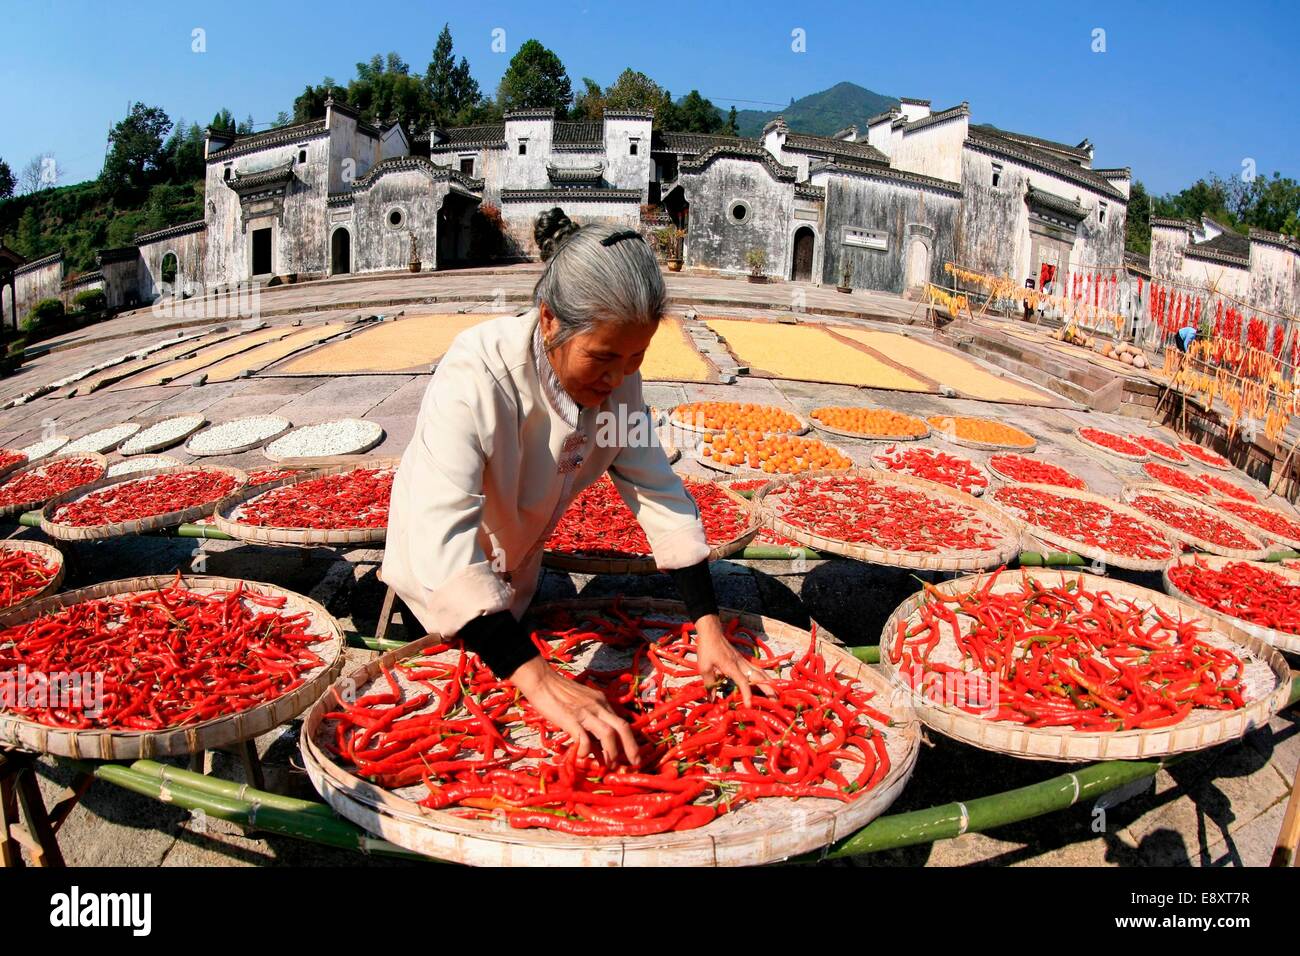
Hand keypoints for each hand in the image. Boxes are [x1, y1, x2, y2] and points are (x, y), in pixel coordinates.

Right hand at [509, 656, 640, 766]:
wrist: (541, 679)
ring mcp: (585, 712)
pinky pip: (584, 738)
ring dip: (611, 753)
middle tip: (635, 764)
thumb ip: (590, 724)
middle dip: (631, 748)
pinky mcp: (570, 718)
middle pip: (623, 727)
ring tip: (608, 766)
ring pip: (608, 733)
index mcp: (602, 702)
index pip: (622, 723)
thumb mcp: (581, 705)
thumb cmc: (558, 693)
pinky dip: (585, 751)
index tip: (633, 756)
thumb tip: (596, 750)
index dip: (630, 742)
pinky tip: (581, 756)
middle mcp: (598, 706)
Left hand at [693, 614, 774, 706]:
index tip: (749, 705)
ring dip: (769, 683)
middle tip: (776, 701)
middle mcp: (741, 664)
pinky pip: (757, 669)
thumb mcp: (703, 667)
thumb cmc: (707, 649)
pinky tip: (768, 682)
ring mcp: (744, 661)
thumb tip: (711, 699)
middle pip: (758, 677)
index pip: (743, 681)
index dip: (747, 694)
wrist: (712, 632)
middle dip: (768, 689)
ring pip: (761, 672)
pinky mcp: (744, 660)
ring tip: (776, 694)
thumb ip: (709, 684)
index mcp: (731, 666)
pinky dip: (765, 677)